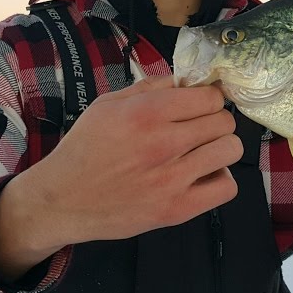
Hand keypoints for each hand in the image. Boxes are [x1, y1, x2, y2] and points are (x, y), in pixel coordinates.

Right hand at [0, 75, 240, 280]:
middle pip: (224, 122)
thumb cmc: (85, 148)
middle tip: (198, 129)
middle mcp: (162, 143)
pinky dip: (219, 179)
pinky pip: (226, 188)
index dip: (207, 99)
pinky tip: (201, 176)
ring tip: (201, 152)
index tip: (198, 106)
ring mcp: (172, 180)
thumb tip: (189, 82)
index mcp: (145, 113)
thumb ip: (150, 88)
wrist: (62, 200)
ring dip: (220, 148)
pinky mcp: (176, 210)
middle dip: (214, 121)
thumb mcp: (107, 104)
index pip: (210, 97)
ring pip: (231, 150)